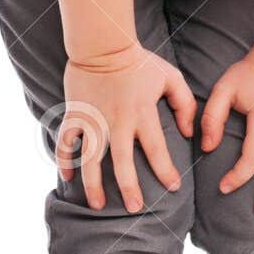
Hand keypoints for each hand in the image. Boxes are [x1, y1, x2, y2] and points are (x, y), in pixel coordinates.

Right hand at [59, 41, 197, 213]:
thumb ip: (185, 104)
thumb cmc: (140, 62)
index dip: (166, 170)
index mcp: (141, 113)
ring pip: (90, 158)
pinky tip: (68, 179)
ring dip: (93, 184)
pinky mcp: (75, 114)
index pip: (157, 149)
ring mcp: (93, 119)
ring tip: (98, 205)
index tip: (173, 188)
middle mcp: (116, 121)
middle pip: (122, 161)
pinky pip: (65, 141)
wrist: (102, 43)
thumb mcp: (170, 77)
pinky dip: (64, 160)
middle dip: (129, 187)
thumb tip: (188, 132)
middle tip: (135, 209)